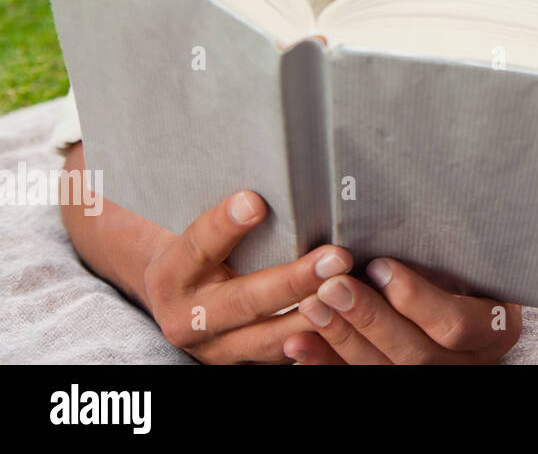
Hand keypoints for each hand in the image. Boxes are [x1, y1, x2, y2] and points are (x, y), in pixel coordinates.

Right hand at [141, 190, 353, 363]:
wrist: (179, 305)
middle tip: (336, 257)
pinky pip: (284, 357)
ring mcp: (216, 351)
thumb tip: (260, 190)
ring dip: (314, 315)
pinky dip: (319, 339)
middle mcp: (187, 320)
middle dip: (293, 280)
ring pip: (270, 339)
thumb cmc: (198, 256)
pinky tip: (349, 318)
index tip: (255, 201)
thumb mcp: (197, 236)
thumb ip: (222, 220)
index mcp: (170, 276)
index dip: (224, 225)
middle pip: (243, 300)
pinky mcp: (243, 366)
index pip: (197, 245)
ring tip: (349, 290)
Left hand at [283, 259, 521, 363]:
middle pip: (416, 354)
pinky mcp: (397, 380)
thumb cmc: (468, 273)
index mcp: (491, 331)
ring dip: (342, 339)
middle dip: (371, 319)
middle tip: (334, 286)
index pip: (456, 325)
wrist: (467, 308)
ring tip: (312, 305)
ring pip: (384, 371)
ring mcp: (432, 377)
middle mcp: (465, 364)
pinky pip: (359, 379)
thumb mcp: (470, 262)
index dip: (417, 300)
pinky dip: (326, 360)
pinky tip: (299, 341)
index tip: (381, 266)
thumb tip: (396, 223)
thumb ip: (445, 256)